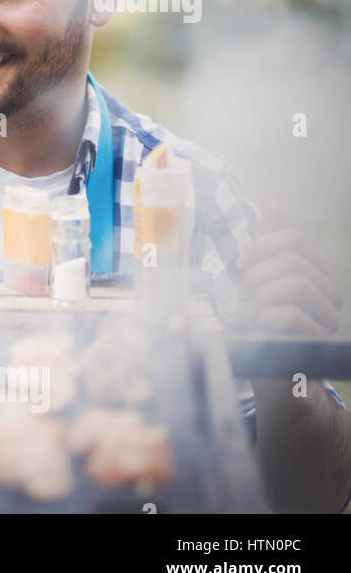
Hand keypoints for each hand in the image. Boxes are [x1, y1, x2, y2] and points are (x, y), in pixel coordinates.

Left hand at [235, 203, 342, 335]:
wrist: (261, 366)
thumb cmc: (258, 320)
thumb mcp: (258, 279)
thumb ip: (268, 246)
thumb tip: (276, 205)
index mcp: (317, 274)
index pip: (294, 239)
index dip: (260, 247)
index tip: (241, 265)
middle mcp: (331, 294)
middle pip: (292, 261)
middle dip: (257, 276)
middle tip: (245, 296)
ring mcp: (329, 319)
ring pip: (296, 284)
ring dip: (260, 296)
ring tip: (250, 311)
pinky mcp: (317, 342)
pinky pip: (290, 315)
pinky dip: (264, 318)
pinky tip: (259, 327)